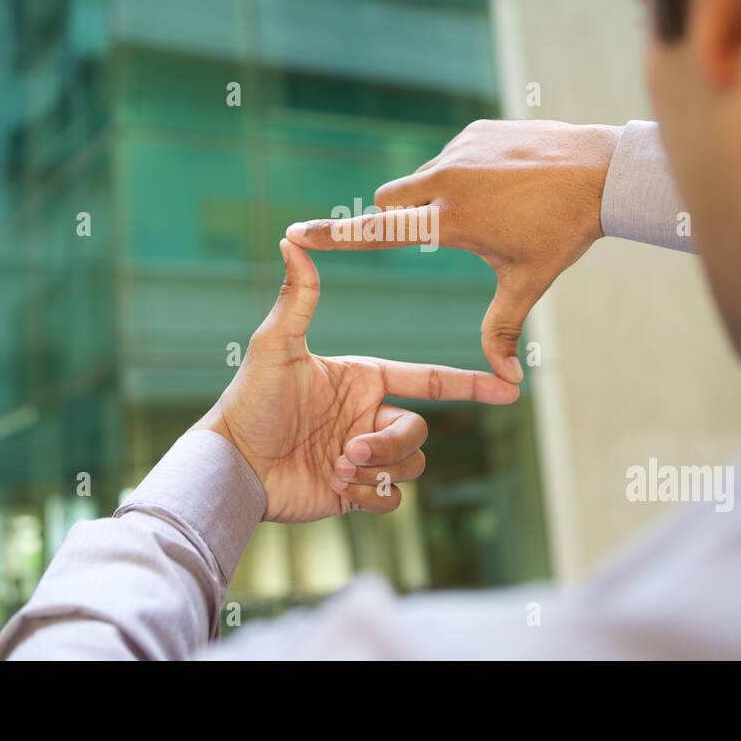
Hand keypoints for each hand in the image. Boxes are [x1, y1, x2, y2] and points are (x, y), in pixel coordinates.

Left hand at [194, 238, 519, 523]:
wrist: (232, 466)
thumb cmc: (250, 400)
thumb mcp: (276, 345)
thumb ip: (296, 296)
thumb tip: (290, 239)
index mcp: (364, 379)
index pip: (428, 378)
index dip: (470, 383)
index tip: (508, 387)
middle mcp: (368, 415)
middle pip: (420, 429)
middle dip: (390, 442)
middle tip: (347, 450)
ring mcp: (364, 455)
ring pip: (411, 465)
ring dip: (378, 470)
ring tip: (337, 468)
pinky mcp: (355, 492)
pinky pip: (393, 501)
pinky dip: (371, 496)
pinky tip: (337, 490)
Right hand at [285, 119, 619, 383]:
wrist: (601, 170)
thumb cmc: (562, 233)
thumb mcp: (527, 283)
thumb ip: (503, 331)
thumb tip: (506, 384)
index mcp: (451, 220)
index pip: (377, 230)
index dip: (334, 236)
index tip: (296, 233)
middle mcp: (447, 179)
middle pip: (390, 199)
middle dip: (400, 215)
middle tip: (443, 231)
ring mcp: (459, 149)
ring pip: (422, 176)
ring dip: (437, 194)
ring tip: (492, 207)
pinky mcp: (474, 130)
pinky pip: (450, 154)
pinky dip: (463, 171)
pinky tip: (505, 181)